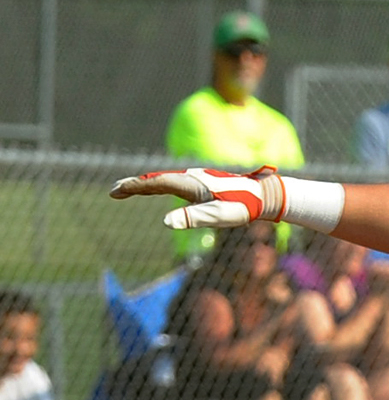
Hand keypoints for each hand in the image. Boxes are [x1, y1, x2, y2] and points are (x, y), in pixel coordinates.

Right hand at [108, 166, 285, 229]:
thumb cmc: (243, 207)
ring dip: (145, 184)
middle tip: (113, 191)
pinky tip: (156, 189)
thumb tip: (166, 222)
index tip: (115, 191)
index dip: (134, 187)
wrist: (263, 196)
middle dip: (134, 184)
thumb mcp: (218, 216)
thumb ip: (192, 218)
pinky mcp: (202, 183)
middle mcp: (191, 177)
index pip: (155, 183)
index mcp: (191, 184)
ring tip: (128, 189)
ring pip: (164, 179)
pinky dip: (159, 185)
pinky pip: (175, 182)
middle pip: (156, 179)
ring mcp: (196, 179)